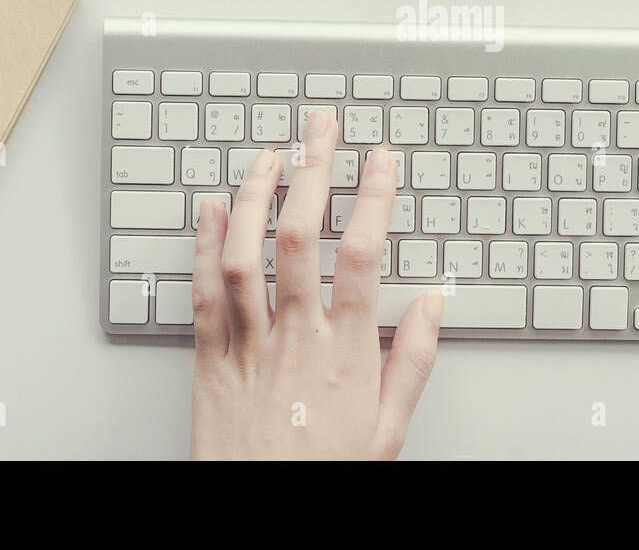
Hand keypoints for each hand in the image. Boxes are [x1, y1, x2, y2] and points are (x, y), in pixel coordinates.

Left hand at [189, 110, 443, 459]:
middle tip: (321, 127)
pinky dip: (205, 245)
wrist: (259, 514)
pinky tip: (211, 208)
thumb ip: (413, 362)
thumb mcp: (389, 429)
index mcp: (348, 351)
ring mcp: (248, 344)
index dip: (375, 197)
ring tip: (271, 154)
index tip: (381, 160)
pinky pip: (204, 293)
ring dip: (258, 195)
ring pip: (248, 253)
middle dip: (314, 171)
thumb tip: (434, 305)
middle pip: (304, 236)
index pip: (365, 255)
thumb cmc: (323, 475)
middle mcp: (296, 337)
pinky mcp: (209, 360)